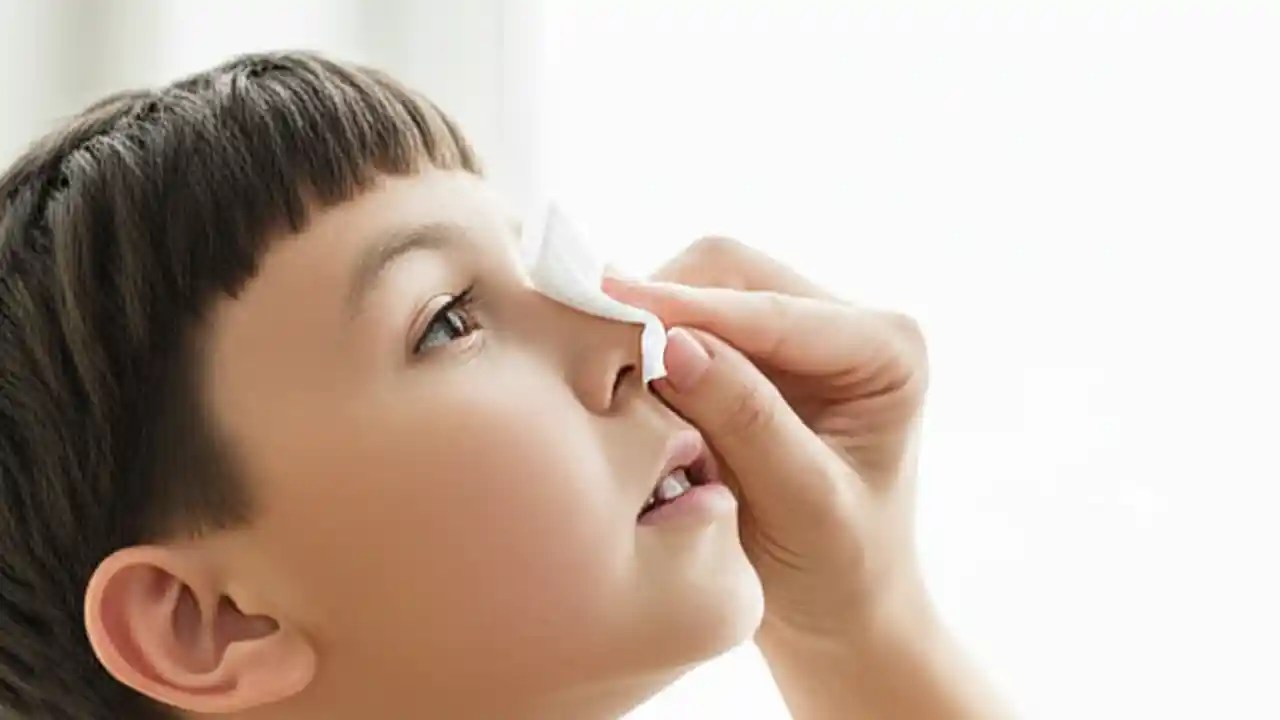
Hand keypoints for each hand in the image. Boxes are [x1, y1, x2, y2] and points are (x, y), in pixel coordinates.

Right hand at [607, 238, 929, 642]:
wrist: (839, 613)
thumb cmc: (840, 573)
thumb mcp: (803, 504)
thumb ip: (747, 421)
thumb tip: (674, 347)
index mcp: (887, 349)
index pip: (772, 309)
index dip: (690, 307)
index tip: (612, 304)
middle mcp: (847, 324)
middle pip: (731, 272)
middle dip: (665, 307)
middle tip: (601, 352)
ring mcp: (797, 333)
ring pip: (700, 285)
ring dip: (653, 324)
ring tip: (615, 379)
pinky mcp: (754, 353)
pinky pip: (686, 320)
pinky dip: (651, 344)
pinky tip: (627, 383)